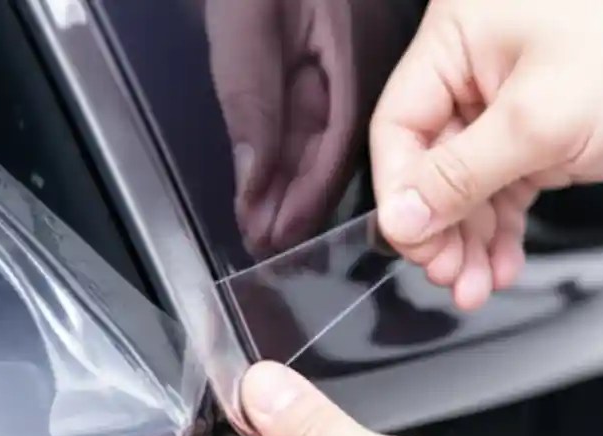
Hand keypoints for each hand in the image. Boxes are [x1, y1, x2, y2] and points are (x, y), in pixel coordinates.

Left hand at [205, 0, 407, 257]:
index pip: (335, 149)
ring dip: (289, 181)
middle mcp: (357, 62)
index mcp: (352, 56)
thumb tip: (256, 180)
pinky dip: (288, 146)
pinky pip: (314, 109)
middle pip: (331, 149)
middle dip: (295, 202)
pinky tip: (270, 174)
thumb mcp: (245, 24)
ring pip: (321, 133)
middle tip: (265, 244)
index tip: (275, 237)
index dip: (304, 199)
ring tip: (261, 223)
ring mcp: (343, 55)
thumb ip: (252, 103)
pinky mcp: (326, 49)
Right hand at [370, 0, 602, 309]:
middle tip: (448, 272)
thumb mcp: (538, 121)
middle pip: (429, 163)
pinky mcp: (543, 135)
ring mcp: (510, 104)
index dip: (401, 191)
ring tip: (473, 285)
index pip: (399, 126)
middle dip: (440, 225)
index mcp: (457, 39)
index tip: (412, 242)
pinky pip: (503, 190)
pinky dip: (501, 230)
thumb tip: (401, 216)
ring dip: (469, 239)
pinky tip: (500, 264)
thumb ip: (460, 175)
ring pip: (466, 186)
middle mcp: (476, 69)